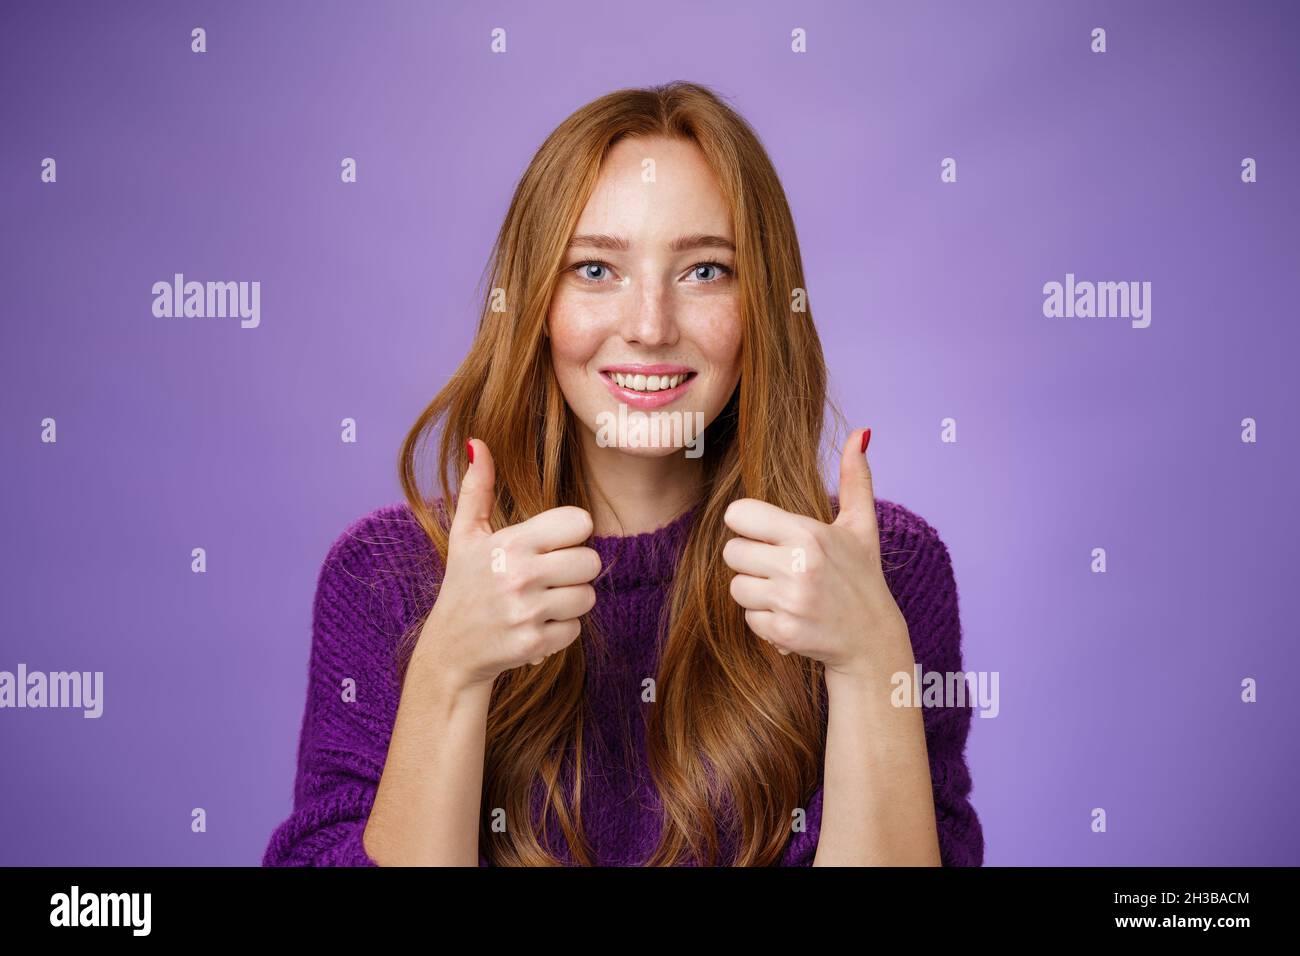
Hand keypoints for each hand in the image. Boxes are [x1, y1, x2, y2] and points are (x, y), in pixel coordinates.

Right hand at [414, 438, 601, 689]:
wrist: (449, 650)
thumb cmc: (464, 585)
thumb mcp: (465, 535)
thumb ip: (478, 489)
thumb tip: (477, 442)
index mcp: (510, 543)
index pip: (579, 522)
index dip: (571, 532)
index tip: (552, 544)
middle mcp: (520, 576)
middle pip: (591, 561)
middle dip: (575, 569)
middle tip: (548, 576)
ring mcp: (527, 612)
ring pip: (587, 597)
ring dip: (570, 600)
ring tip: (541, 601)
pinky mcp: (534, 644)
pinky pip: (576, 629)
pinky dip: (561, 630)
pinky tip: (536, 625)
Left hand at [721, 428, 908, 677]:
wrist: (873, 640)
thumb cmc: (862, 576)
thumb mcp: (861, 526)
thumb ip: (855, 478)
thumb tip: (860, 433)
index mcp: (808, 533)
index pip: (738, 515)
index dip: (748, 524)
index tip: (766, 533)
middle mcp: (797, 565)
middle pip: (731, 552)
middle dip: (752, 560)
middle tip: (780, 566)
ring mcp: (790, 601)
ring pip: (736, 587)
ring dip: (756, 591)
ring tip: (787, 592)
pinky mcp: (783, 632)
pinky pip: (747, 618)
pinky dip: (765, 619)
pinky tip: (791, 615)